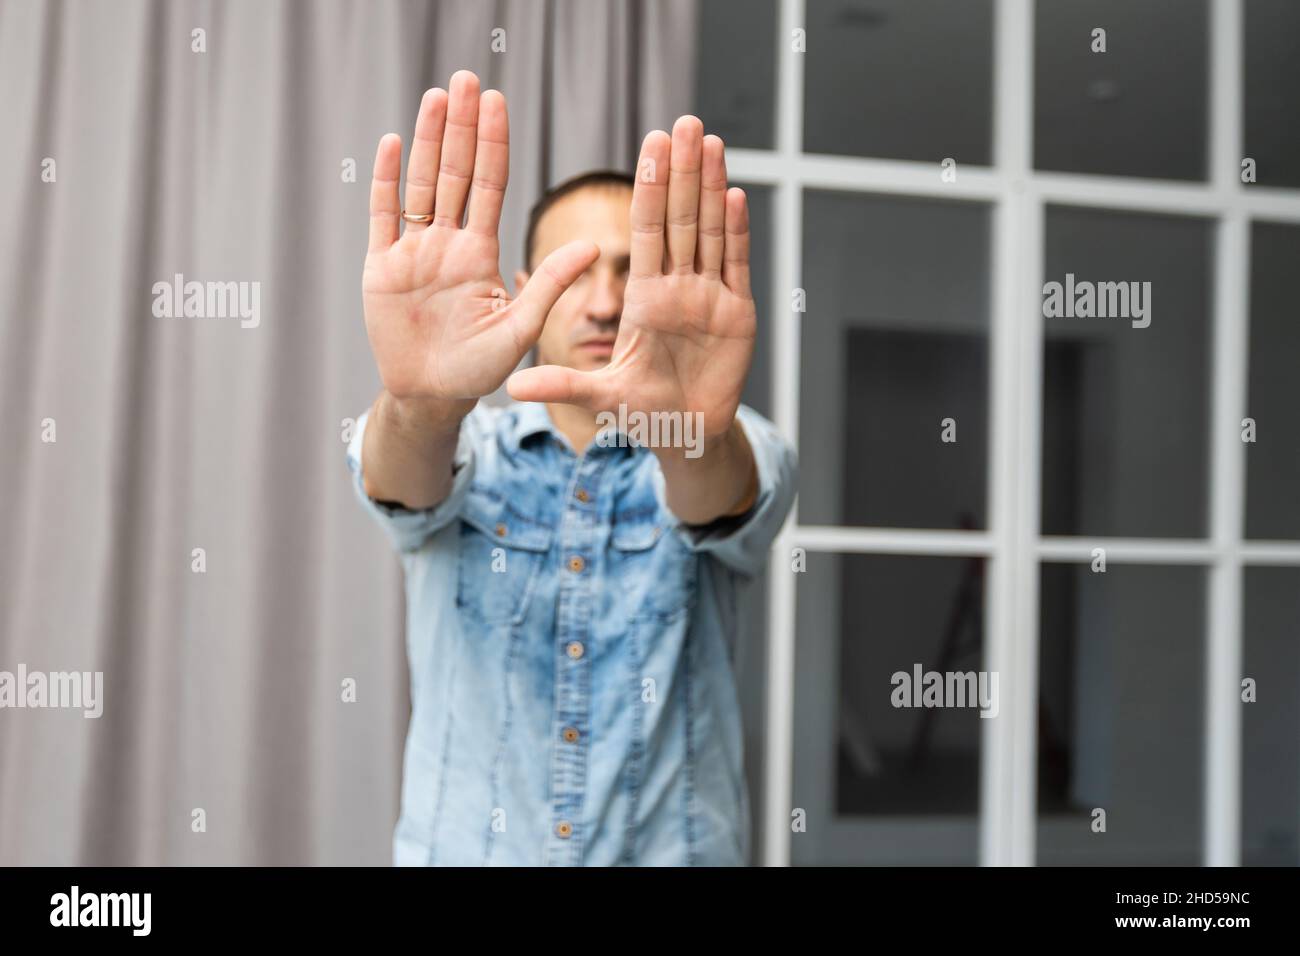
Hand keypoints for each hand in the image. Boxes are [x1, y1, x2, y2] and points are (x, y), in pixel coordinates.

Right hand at [363, 71, 598, 401]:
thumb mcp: (522, 327)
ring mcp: (413, 252)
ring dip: (425, 141)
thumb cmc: (480, 368)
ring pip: (420, 184)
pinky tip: (391, 144)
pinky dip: (386, 181)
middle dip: (461, 127)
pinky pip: (383, 216)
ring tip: (435, 97)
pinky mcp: (381, 267)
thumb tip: (596, 246)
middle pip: (455, 173)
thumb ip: (551, 284)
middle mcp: (449, 243)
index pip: (490, 185)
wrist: (433, 396)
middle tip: (466, 80)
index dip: (493, 143)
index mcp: (482, 252)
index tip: (497, 102)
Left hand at [506, 116, 755, 443]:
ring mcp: (709, 297)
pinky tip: (736, 195)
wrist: (687, 434)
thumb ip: (562, 386)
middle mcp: (677, 287)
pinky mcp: (738, 313)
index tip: (651, 145)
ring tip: (713, 142)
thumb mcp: (600, 397)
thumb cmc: (644, 413)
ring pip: (711, 231)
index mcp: (644, 298)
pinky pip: (736, 264)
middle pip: (681, 218)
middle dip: (684, 171)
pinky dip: (737, 232)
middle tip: (687, 123)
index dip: (650, 187)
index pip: (647, 231)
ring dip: (713, 187)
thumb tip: (514, 387)